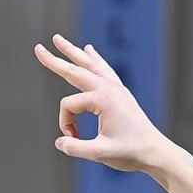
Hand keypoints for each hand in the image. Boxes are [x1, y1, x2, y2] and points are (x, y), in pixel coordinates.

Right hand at [35, 34, 172, 173]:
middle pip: (74, 70)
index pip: (68, 106)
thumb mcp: (100, 153)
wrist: (155, 152)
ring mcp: (115, 87)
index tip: (74, 140)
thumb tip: (60, 142)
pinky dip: (94, 59)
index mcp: (102, 100)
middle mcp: (108, 88)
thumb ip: (75, 148)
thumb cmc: (131, 153)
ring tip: (59, 39)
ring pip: (89, 64)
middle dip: (54, 60)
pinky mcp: (120, 92)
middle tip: (38, 49)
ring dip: (73, 52)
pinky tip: (90, 50)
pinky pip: (104, 69)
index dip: (65, 124)